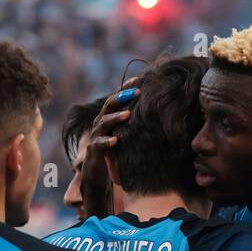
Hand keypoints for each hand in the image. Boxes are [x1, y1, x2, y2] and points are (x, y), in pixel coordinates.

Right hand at [78, 80, 138, 218]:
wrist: (97, 171)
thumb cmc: (114, 150)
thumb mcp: (124, 133)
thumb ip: (133, 123)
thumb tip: (157, 112)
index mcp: (108, 116)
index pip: (116, 98)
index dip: (125, 87)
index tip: (139, 79)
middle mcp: (100, 122)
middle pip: (109, 105)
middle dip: (122, 97)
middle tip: (136, 92)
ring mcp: (96, 135)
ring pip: (104, 122)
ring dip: (116, 117)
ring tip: (128, 115)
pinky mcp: (94, 150)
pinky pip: (99, 144)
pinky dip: (107, 141)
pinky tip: (115, 141)